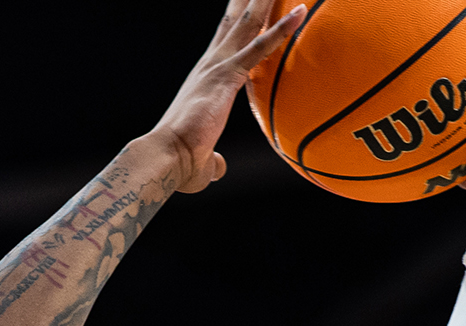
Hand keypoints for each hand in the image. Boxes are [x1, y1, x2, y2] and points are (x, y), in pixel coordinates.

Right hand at [148, 0, 306, 193]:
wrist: (165, 158)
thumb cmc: (179, 165)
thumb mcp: (201, 161)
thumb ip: (212, 161)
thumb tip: (217, 168)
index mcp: (205, 78)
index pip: (227, 41)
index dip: (237, 19)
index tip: (245, 3)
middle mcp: (210, 65)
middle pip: (236, 22)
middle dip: (248, 1)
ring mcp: (218, 66)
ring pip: (249, 23)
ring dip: (264, 1)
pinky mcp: (228, 76)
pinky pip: (261, 47)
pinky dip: (283, 28)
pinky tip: (301, 11)